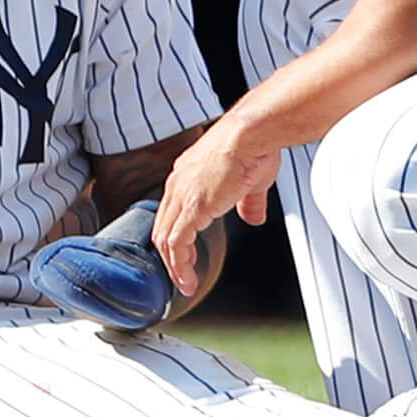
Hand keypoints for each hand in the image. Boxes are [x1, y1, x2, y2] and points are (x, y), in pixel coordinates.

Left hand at [151, 118, 277, 296]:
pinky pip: (176, 244)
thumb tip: (253, 217)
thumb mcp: (251, 181)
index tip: (185, 253)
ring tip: (185, 283)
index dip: (176, 236)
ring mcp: (182, 195)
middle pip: (162, 227)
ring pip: (165, 239)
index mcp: (187, 174)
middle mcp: (178, 184)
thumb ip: (248, 202)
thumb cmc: (254, 144)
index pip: (171, 212)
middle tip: (181, 274)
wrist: (253, 132)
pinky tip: (187, 278)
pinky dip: (179, 265)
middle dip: (170, 255)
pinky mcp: (192, 208)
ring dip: (174, 265)